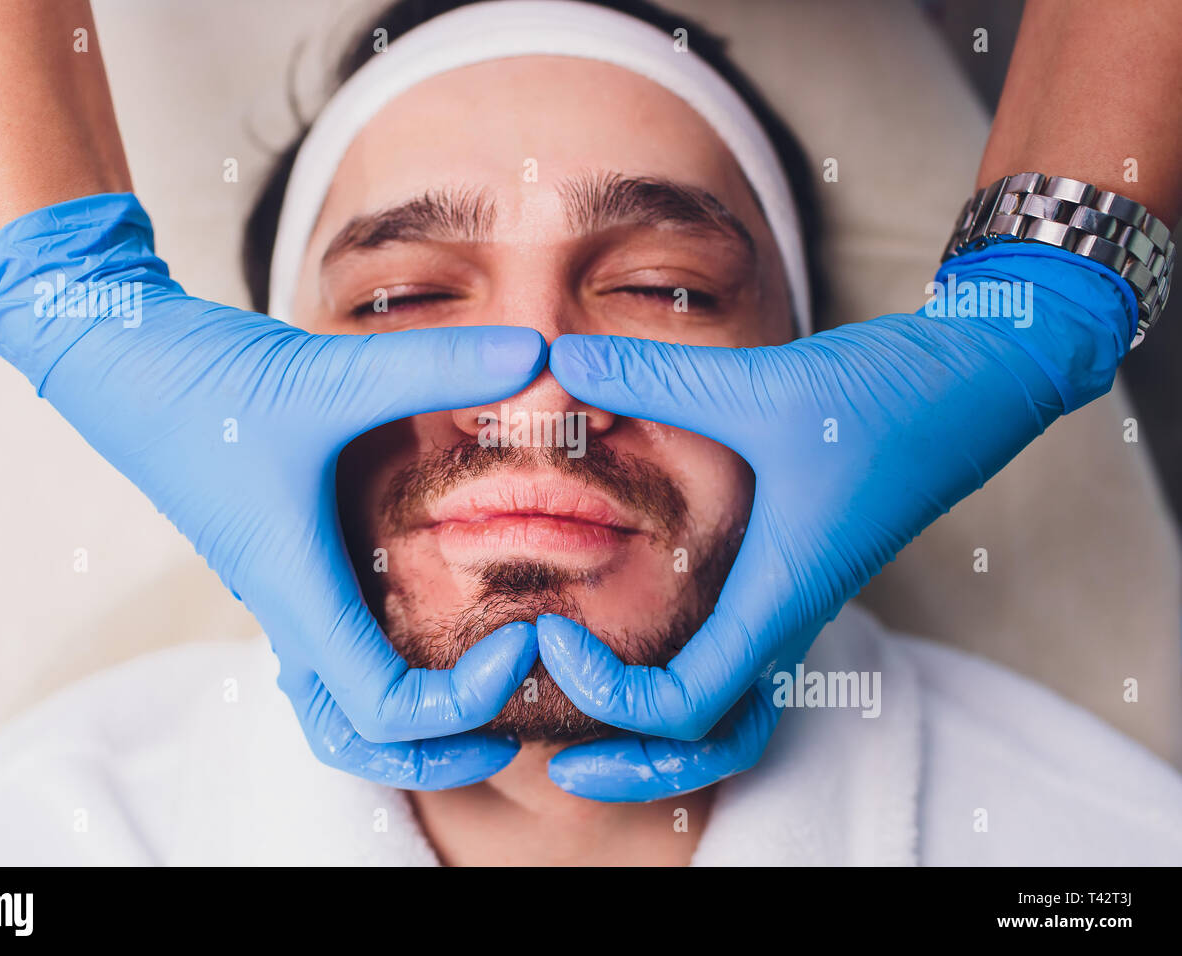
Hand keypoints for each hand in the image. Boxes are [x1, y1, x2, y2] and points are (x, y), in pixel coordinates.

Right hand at [0, 192, 547, 788]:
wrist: (115, 358)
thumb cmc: (202, 380)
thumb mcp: (327, 373)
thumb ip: (436, 366)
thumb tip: (539, 349)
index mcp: (297, 591)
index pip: (383, 709)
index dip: (464, 702)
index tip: (523, 641)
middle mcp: (289, 607)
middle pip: (354, 739)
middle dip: (438, 750)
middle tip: (514, 718)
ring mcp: (281, 590)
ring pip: (335, 702)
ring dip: (409, 719)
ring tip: (486, 685)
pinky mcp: (283, 560)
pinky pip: (333, 644)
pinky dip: (386, 660)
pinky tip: (437, 614)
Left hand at [536, 242, 1136, 800]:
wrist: (982, 381)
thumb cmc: (892, 397)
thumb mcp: (763, 386)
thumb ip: (656, 378)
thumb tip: (557, 359)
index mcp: (779, 598)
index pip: (685, 707)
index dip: (608, 695)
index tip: (550, 636)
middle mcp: (786, 616)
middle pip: (712, 743)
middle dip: (634, 765)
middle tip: (555, 760)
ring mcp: (794, 600)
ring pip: (732, 712)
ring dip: (659, 735)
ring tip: (582, 717)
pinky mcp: (795, 573)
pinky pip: (739, 657)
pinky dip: (682, 675)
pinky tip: (631, 635)